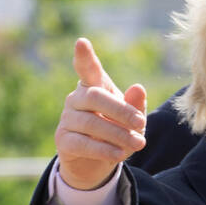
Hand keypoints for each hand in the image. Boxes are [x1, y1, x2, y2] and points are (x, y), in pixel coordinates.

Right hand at [55, 38, 147, 190]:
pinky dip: (104, 149)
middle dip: (122, 111)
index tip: (81, 42)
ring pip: (91, 122)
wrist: (98, 162)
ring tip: (138, 143)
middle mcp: (77, 98)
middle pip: (95, 97)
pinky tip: (119, 154)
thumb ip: (135, 105)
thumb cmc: (117, 131)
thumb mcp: (132, 119)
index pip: (87, 68)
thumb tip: (138, 88)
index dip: (84, 57)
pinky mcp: (64, 140)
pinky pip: (83, 143)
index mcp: (94, 86)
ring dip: (118, 134)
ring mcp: (67, 119)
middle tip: (141, 124)